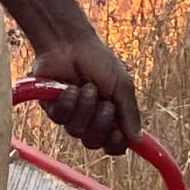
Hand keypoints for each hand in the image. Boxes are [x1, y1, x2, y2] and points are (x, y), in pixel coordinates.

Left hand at [29, 32, 140, 154]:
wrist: (71, 44)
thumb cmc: (98, 61)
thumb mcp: (122, 85)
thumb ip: (130, 113)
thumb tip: (137, 140)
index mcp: (110, 117)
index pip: (114, 145)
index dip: (116, 144)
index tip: (118, 133)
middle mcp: (90, 121)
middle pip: (94, 143)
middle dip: (100, 121)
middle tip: (104, 102)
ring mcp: (70, 117)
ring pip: (77, 131)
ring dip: (85, 106)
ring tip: (86, 86)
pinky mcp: (52, 110)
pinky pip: (61, 118)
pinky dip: (68, 101)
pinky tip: (69, 87)